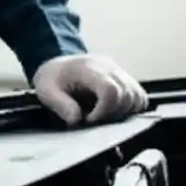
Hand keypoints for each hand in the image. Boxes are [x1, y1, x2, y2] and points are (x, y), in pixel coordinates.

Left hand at [32, 54, 147, 125]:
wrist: (58, 65)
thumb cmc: (52, 77)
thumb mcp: (46, 91)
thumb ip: (61, 105)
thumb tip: (77, 120)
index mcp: (88, 68)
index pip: (110, 90)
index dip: (104, 111)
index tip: (89, 119)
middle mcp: (108, 67)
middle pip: (128, 96)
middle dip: (113, 114)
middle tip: (94, 119)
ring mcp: (119, 71)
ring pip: (138, 96)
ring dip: (124, 112)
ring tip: (103, 115)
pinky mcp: (125, 78)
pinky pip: (139, 96)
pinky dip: (131, 107)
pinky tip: (114, 111)